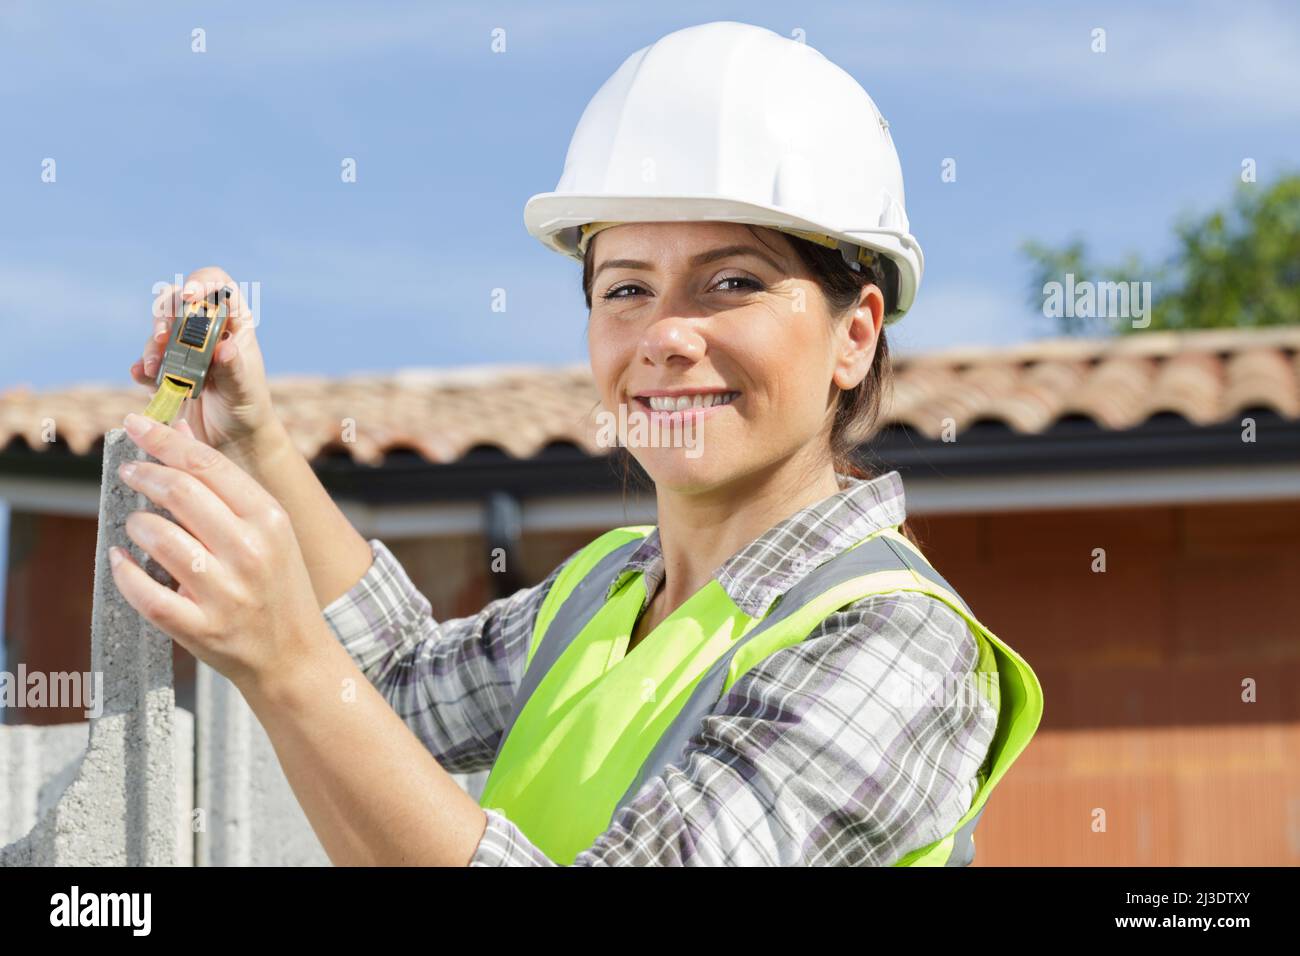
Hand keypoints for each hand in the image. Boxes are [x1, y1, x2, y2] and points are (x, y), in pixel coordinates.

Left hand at [108, 411, 326, 695]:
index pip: (207, 465)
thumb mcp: (269, 530)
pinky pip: (146, 594)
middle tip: (130, 471)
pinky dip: (125, 572)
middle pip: (180, 492)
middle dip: (144, 474)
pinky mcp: (202, 629)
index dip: (164, 440)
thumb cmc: (278, 586)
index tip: (135, 425)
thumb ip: (226, 485)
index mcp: (270, 519)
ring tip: (137, 524)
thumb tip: (179, 433)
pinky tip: (120, 560)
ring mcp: (227, 593)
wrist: (295, 656)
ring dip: (137, 524)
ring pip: (160, 538)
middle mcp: (251, 552)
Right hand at [131, 267, 278, 461]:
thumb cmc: (247, 406)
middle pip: (178, 301)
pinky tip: (142, 375)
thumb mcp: (244, 387)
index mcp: (233, 323)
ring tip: (153, 367)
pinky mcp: (165, 370)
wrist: (232, 439)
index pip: (218, 286)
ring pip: (159, 330)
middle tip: (163, 336)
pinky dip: (141, 367)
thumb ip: (234, 367)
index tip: (190, 297)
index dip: (202, 283)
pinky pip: (146, 361)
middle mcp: (205, 329)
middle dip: (165, 314)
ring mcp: (182, 348)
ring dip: (152, 345)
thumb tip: (226, 347)